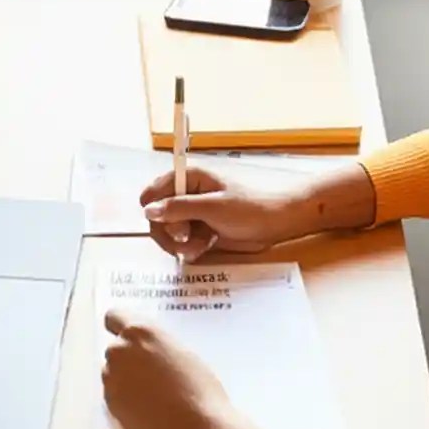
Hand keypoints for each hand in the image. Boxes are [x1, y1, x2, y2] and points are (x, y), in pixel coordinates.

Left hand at [102, 309, 264, 428]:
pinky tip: (148, 406)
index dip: (119, 325)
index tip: (124, 332)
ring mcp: (111, 377)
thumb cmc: (197, 389)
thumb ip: (157, 344)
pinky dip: (125, 398)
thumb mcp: (182, 352)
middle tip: (150, 371)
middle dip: (128, 357)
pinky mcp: (109, 403)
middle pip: (116, 347)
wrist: (195, 426)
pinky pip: (114, 393)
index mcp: (141, 331)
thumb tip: (150, 349)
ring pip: (113, 372)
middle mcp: (120, 350)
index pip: (115, 316)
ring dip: (126, 378)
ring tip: (153, 392)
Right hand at [140, 166, 308, 262]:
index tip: (166, 223)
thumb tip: (149, 211)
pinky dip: (190, 249)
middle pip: (158, 217)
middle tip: (187, 239)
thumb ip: (179, 208)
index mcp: (189, 179)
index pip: (154, 192)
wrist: (279, 222)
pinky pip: (184, 244)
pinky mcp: (202, 232)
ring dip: (181, 244)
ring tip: (201, 244)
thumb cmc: (251, 206)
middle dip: (169, 232)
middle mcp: (188, 196)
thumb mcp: (213, 207)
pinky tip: (205, 247)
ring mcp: (195, 215)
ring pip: (170, 234)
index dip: (154, 210)